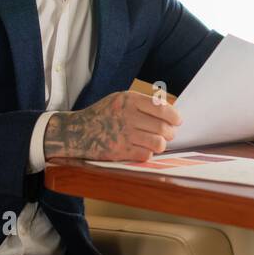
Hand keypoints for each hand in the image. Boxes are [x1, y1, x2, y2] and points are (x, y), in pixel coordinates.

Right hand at [44, 90, 181, 161]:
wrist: (76, 132)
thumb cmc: (102, 115)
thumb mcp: (119, 100)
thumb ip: (142, 104)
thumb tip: (170, 113)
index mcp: (129, 99)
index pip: (162, 108)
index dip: (174, 117)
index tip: (177, 121)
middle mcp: (127, 115)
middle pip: (163, 127)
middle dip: (170, 133)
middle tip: (169, 134)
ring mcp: (123, 134)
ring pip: (158, 143)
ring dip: (161, 144)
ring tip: (158, 143)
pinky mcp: (119, 151)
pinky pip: (146, 155)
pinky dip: (147, 154)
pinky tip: (142, 149)